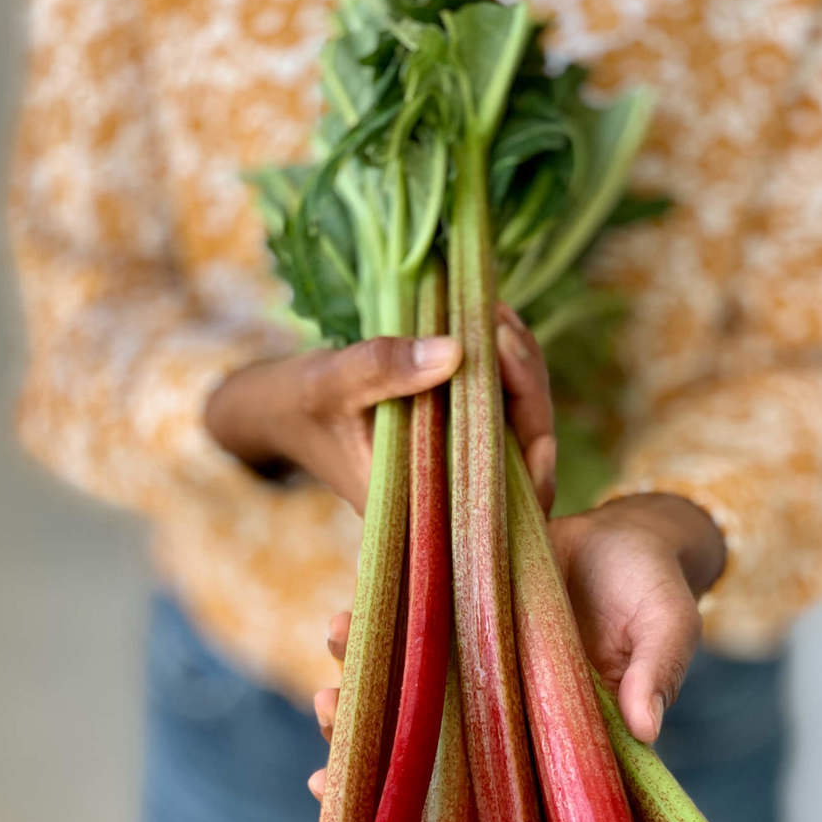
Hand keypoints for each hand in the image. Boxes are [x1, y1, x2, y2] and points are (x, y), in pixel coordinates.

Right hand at [205, 304, 556, 514]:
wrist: (281, 407)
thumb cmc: (299, 405)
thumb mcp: (330, 382)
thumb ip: (384, 369)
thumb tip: (457, 351)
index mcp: (421, 507)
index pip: (501, 504)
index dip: (535, 476)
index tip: (540, 431)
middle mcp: (447, 490)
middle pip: (521, 453)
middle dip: (525, 389)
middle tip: (503, 329)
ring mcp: (455, 457)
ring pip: (516, 421)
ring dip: (518, 367)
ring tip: (498, 315)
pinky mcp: (455, 428)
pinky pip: (498, 400)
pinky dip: (502, 362)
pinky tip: (494, 321)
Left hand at [309, 485, 724, 791]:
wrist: (628, 531)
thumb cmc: (656, 585)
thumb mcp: (671, 622)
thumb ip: (659, 670)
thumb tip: (648, 726)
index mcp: (561, 740)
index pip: (509, 809)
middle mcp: (510, 720)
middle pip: (437, 772)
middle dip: (379, 777)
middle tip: (326, 773)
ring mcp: (477, 676)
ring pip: (409, 714)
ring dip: (361, 711)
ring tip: (325, 698)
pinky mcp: (455, 626)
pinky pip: (404, 648)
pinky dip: (368, 643)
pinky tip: (337, 631)